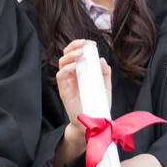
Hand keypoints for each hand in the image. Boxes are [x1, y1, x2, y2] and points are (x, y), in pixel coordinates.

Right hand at [54, 40, 112, 156]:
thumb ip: (105, 73)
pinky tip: (74, 66)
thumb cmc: (98, 105)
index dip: (82, 45)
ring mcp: (67, 82)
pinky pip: (60, 76)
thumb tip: (102, 60)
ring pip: (62, 62)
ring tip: (80, 53)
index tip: (92, 43)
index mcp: (81, 71)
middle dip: (74, 45)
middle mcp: (72, 74)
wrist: (93, 122)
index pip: (77, 54)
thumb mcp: (106, 87)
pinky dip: (66, 69)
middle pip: (67, 54)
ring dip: (70, 55)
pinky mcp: (64, 90)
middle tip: (84, 44)